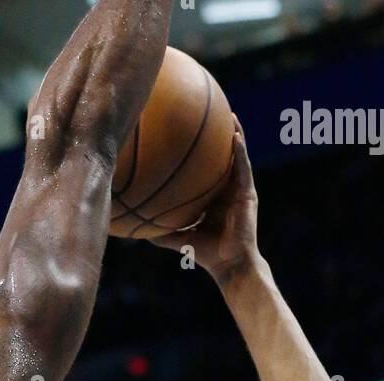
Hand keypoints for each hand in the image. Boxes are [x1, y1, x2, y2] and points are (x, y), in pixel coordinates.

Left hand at [153, 119, 258, 283]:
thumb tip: (134, 229)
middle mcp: (226, 190)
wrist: (228, 265)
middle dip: (218, 136)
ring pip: (238, 157)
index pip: (205, 171)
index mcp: (212, 198)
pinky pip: (244, 168)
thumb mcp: (178, 238)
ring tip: (229, 114)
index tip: (187, 134)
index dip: (199, 154)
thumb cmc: (205, 254)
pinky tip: (235, 136)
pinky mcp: (248, 194)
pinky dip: (241, 152)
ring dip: (235, 134)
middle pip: (222, 158)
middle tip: (210, 113)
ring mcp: (239, 191)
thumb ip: (160, 231)